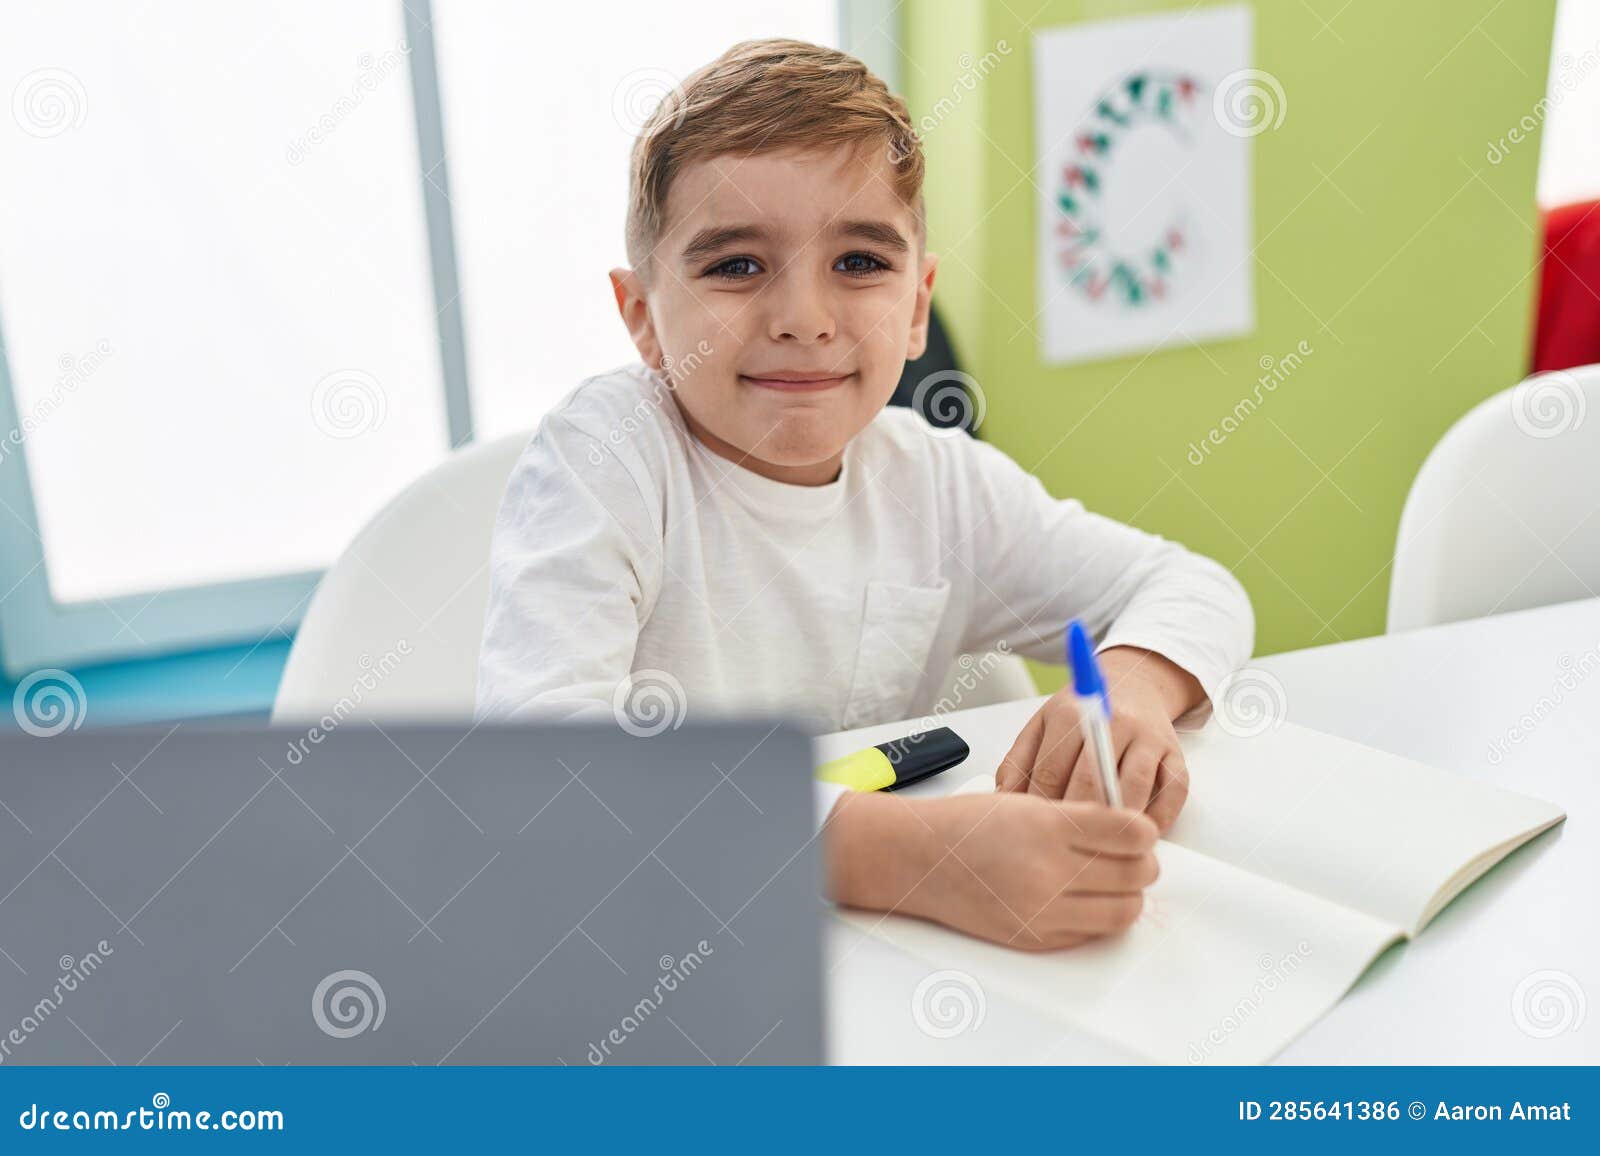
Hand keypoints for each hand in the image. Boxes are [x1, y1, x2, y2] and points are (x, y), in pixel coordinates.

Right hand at [826, 790, 1157, 950]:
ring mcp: (1043, 910)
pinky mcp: (1037, 938)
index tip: (1139, 831)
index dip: (1144, 832)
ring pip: (1124, 910)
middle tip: (1131, 856)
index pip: (1131, 832)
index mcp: (1047, 826)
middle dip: (1142, 863)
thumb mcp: (1027, 801)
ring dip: (1126, 894)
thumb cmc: (968, 825)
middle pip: (1137, 874)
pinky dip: (1097, 915)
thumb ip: (1080, 816)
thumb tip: (1133, 833)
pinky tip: (1081, 897)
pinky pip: (1093, 932)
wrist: (920, 859)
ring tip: (1110, 881)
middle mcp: (1047, 871)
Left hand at [995, 646, 1198, 831]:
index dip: (1041, 807)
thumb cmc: (1082, 714)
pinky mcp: (1176, 753)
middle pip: (1091, 782)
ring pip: (1134, 788)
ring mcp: (1148, 737)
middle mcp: (1114, 722)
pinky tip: (1140, 835)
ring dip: (1117, 823)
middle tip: (1065, 848)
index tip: (1035, 832)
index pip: (1052, 770)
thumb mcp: (1042, 726)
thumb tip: (1002, 800)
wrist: (1133, 683)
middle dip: (1076, 820)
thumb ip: (1019, 762)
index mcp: (1073, 713)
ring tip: (1101, 847)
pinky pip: (1174, 791)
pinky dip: (1159, 818)